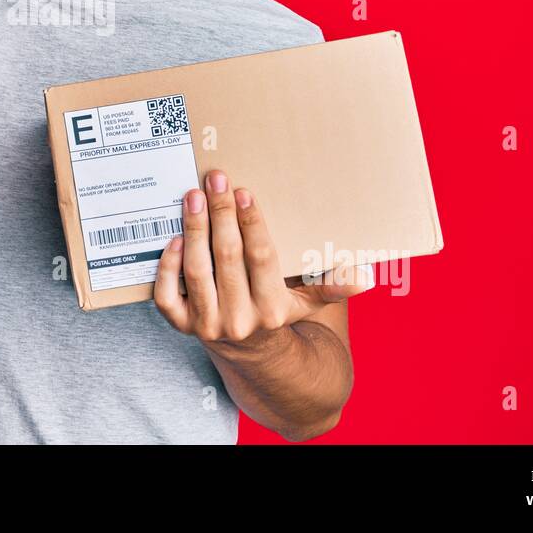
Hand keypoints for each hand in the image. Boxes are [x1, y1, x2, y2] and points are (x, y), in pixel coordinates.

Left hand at [154, 168, 375, 357]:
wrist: (249, 353)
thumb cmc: (277, 311)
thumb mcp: (308, 301)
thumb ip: (331, 285)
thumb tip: (365, 277)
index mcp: (273, 309)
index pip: (261, 258)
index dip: (252, 223)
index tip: (243, 192)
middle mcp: (239, 319)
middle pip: (228, 258)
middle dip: (220, 215)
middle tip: (215, 180)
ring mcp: (207, 324)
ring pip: (197, 270)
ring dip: (194, 229)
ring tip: (193, 196)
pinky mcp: (181, 325)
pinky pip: (167, 295)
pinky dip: (168, 267)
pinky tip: (173, 237)